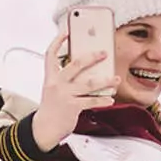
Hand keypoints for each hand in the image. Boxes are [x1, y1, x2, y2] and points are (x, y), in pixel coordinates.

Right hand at [29, 28, 119, 151]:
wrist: (44, 128)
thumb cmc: (52, 107)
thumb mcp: (53, 89)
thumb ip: (65, 78)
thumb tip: (87, 69)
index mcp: (50, 77)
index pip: (50, 55)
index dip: (57, 42)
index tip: (66, 32)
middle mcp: (57, 83)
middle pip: (75, 65)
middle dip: (92, 57)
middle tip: (104, 53)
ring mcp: (65, 95)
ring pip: (89, 84)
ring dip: (106, 80)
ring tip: (116, 79)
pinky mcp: (72, 106)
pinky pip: (91, 101)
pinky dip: (102, 100)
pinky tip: (110, 99)